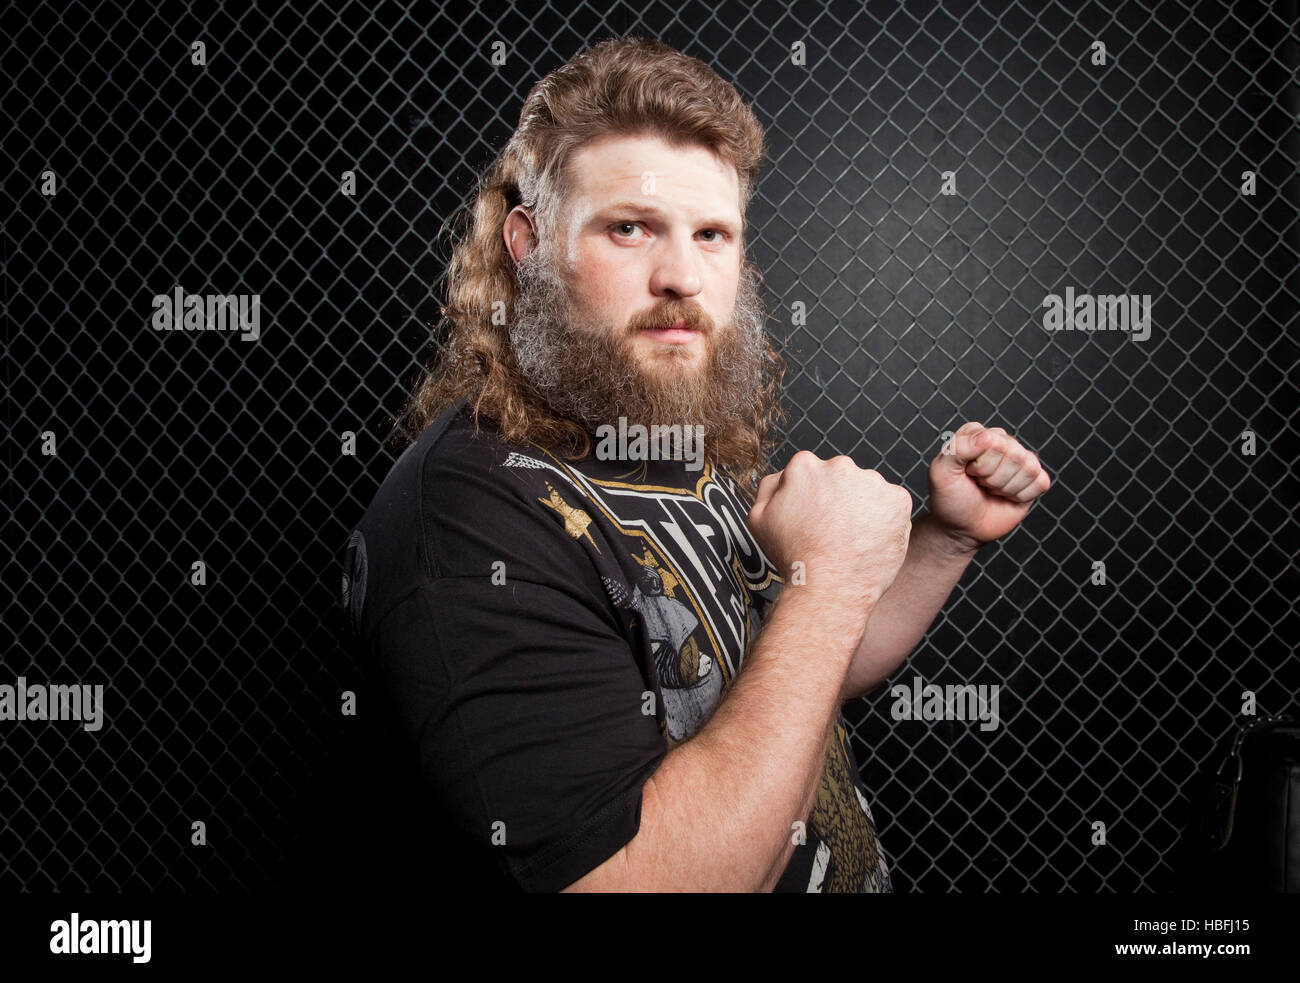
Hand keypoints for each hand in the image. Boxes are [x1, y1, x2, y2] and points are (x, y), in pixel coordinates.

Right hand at [747, 451, 913, 609]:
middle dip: (839, 499)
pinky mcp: (898, 499)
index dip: (813, 497)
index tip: (814, 516)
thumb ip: (769, 488)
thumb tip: (783, 477)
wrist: (829, 586)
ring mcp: (872, 482)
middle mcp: (839, 466)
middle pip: (841, 478)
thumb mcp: (759, 519)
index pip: (812, 473)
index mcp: (804, 466)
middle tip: (833, 530)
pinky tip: (870, 540)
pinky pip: (893, 505)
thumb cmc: (795, 557)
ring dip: (863, 508)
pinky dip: (886, 520)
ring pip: (868, 491)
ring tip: (852, 539)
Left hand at [928, 422, 1050, 551]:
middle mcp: (1001, 441)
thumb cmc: (950, 499)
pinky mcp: (1033, 479)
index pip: (993, 441)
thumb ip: (957, 448)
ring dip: (1006, 487)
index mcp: (977, 433)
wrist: (961, 528)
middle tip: (979, 483)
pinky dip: (1021, 496)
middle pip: (1014, 454)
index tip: (967, 473)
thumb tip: (986, 436)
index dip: (980, 465)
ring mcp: (1019, 460)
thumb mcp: (941, 472)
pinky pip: (1040, 482)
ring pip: (1029, 468)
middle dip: (993, 478)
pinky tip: (1007, 497)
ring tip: (990, 490)